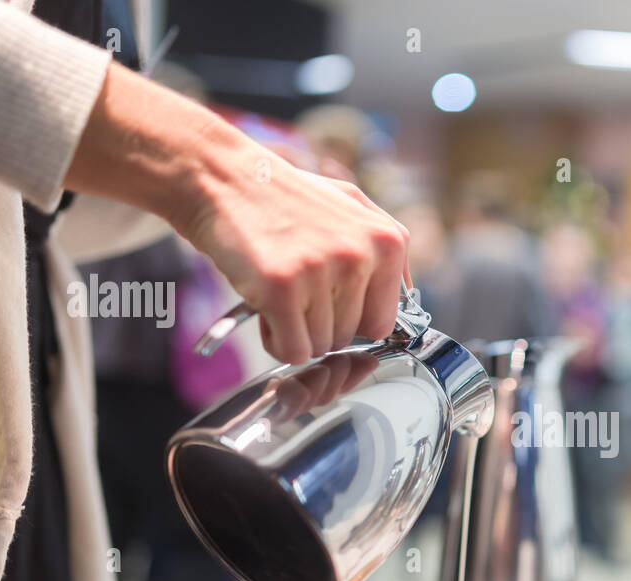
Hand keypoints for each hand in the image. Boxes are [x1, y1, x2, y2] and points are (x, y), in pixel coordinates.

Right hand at [177, 149, 407, 363]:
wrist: (222, 179)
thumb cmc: (284, 200)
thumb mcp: (352, 207)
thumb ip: (387, 250)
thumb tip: (408, 298)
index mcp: (388, 241)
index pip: (382, 322)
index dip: (350, 319)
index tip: (327, 299)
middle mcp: (361, 256)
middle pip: (349, 338)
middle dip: (319, 323)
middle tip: (294, 286)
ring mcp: (322, 272)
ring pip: (320, 347)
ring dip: (294, 330)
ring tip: (279, 288)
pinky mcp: (282, 288)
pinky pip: (292, 351)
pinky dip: (275, 340)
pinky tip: (265, 307)